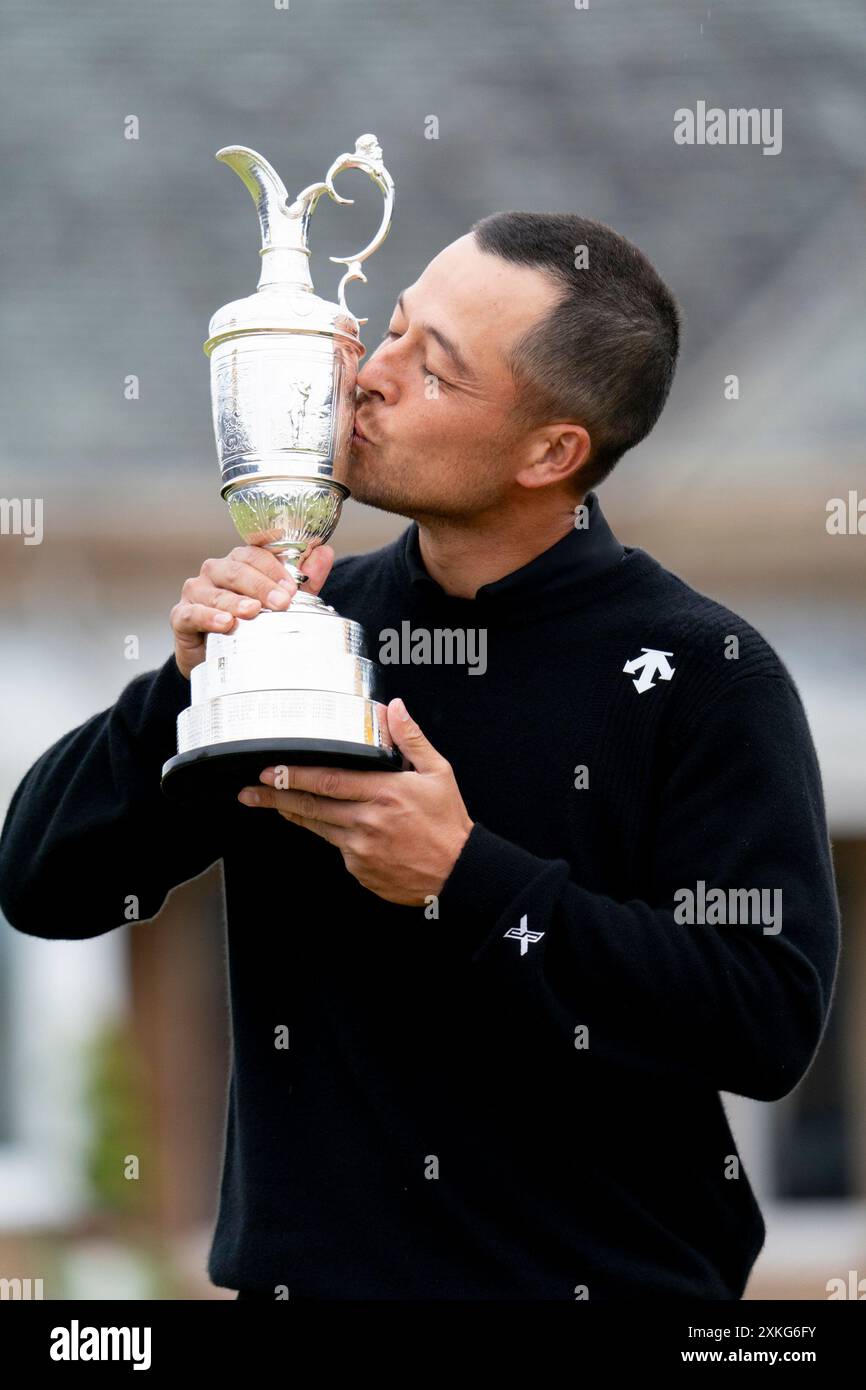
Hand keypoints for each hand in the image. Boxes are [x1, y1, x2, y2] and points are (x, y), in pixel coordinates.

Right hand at [171, 543, 334, 679]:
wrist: (216, 661)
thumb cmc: (249, 626)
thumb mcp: (281, 604)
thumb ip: (303, 581)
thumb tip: (325, 553)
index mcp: (238, 563)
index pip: (254, 553)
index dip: (274, 567)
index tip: (293, 586)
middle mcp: (215, 572)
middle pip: (236, 569)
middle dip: (261, 585)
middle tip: (281, 602)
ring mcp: (196, 592)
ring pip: (216, 591)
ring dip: (236, 602)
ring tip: (253, 612)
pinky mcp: (181, 616)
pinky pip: (193, 613)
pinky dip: (209, 617)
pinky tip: (226, 624)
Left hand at [237, 699, 474, 905]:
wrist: (458, 872)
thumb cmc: (447, 823)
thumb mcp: (438, 773)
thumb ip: (411, 739)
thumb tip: (394, 709)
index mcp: (384, 792)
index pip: (328, 780)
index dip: (295, 775)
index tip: (271, 770)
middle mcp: (367, 821)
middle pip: (311, 806)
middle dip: (276, 796)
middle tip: (251, 791)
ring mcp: (360, 849)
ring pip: (317, 827)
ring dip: (292, 814)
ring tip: (271, 804)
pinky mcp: (359, 869)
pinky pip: (336, 847)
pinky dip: (328, 833)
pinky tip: (325, 825)